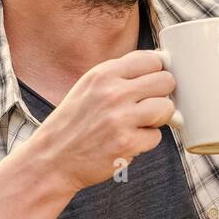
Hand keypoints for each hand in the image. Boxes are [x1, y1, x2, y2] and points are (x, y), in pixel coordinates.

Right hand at [38, 49, 176, 192]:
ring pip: (167, 108)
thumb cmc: (73, 124)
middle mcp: (113, 92)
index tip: (152, 84)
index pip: (152, 59)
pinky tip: (127, 141)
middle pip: (166, 81)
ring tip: (138, 124)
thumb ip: (120, 77)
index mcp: (103, 74)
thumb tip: (160, 68)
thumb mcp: (89, 88)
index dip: (157, 73)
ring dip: (158, 118)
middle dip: (161, 95)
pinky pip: (156, 136)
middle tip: (148, 106)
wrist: (51, 159)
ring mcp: (121, 118)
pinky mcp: (127, 143)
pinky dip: (145, 141)